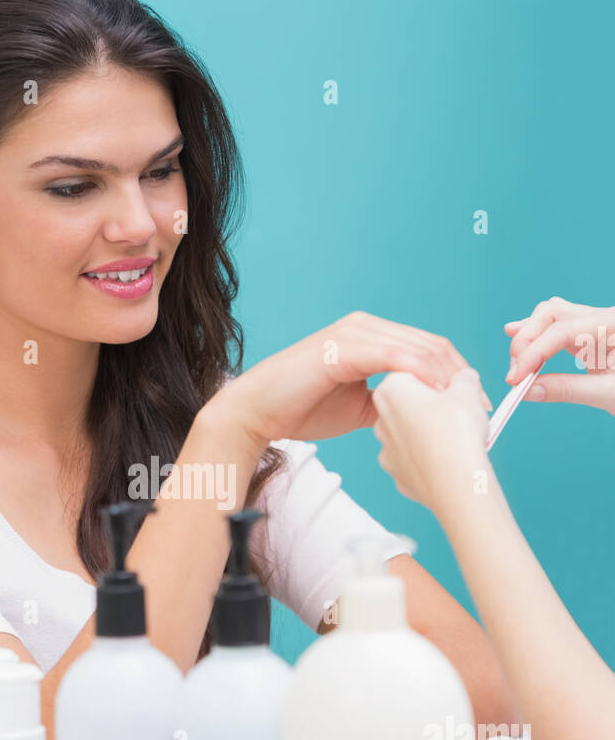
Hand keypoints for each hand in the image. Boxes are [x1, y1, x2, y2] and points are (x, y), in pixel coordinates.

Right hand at [210, 311, 470, 445]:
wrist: (257, 411)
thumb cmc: (300, 408)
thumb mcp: (357, 405)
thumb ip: (387, 400)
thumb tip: (417, 413)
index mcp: (370, 336)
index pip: (427, 349)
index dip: (456, 376)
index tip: (475, 406)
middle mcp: (365, 327)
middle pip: (431, 346)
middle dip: (461, 378)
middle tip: (483, 410)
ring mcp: (355, 333)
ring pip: (418, 350)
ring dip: (447, 379)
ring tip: (465, 408)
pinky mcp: (344, 346)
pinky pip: (395, 357)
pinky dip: (420, 376)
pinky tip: (436, 399)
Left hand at [372, 368, 490, 511]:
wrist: (455, 481)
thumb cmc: (457, 432)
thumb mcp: (468, 390)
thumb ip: (463, 378)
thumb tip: (465, 378)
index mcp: (391, 390)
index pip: (414, 373)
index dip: (441, 380)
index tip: (459, 389)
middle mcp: (381, 419)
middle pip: (410, 403)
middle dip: (434, 405)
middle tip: (461, 411)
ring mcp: (387, 449)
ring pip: (412, 432)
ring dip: (431, 431)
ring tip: (458, 436)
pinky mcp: (397, 472)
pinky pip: (415, 457)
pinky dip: (430, 456)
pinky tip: (448, 457)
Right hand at [505, 296, 614, 414]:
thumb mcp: (609, 394)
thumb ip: (567, 390)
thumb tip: (528, 391)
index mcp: (614, 325)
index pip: (562, 330)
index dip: (533, 353)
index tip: (515, 379)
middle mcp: (605, 317)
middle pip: (553, 313)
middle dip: (528, 340)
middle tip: (515, 373)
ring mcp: (596, 325)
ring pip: (552, 315)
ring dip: (529, 334)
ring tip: (515, 358)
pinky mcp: (589, 337)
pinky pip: (558, 326)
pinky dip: (537, 335)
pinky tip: (518, 336)